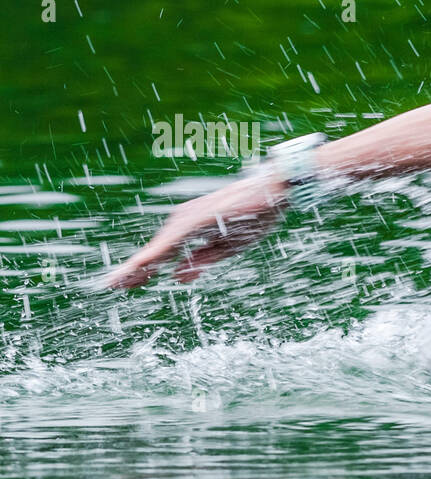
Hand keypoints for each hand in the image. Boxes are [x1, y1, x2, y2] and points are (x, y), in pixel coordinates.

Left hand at [103, 171, 289, 288]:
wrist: (271, 191)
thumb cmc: (253, 217)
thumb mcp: (227, 248)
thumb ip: (201, 262)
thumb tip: (177, 279)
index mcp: (190, 229)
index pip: (161, 254)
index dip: (142, 270)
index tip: (122, 285)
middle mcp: (183, 222)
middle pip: (154, 252)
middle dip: (133, 271)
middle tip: (110, 287)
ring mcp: (186, 219)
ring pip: (157, 250)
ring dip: (137, 267)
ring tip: (117, 283)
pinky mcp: (194, 220)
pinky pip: (170, 243)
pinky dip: (153, 257)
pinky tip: (140, 266)